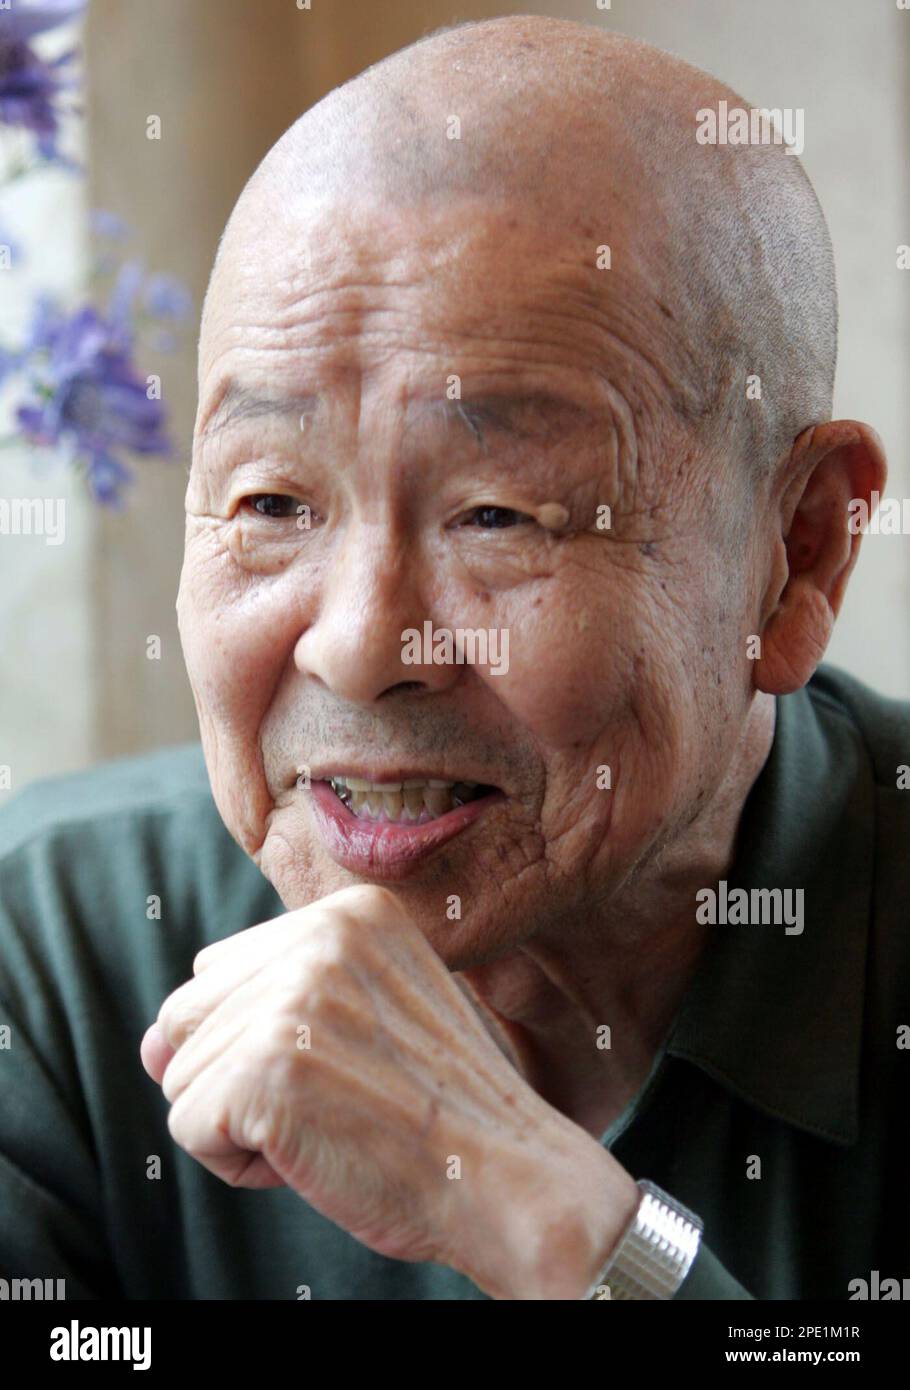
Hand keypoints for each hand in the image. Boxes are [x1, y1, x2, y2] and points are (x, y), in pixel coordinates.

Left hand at [140, 884, 638, 1298]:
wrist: (510, 1179)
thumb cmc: (442, 1111)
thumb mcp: (367, 1019)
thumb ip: (261, 1007)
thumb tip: (149, 1043)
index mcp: (352, 910)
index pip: (223, 970)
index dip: (261, 1040)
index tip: (344, 1065)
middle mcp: (320, 936)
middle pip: (189, 1014)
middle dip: (237, 1077)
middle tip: (333, 1102)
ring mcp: (293, 998)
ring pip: (181, 1075)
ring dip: (239, 1124)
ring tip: (330, 1127)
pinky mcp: (266, 1068)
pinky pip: (187, 1126)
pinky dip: (236, 1163)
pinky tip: (312, 1157)